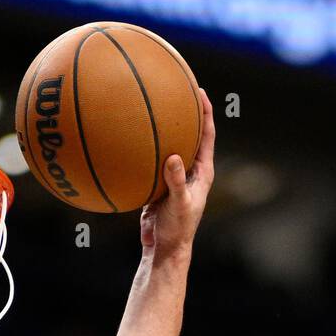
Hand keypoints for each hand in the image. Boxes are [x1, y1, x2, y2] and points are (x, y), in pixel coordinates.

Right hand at [140, 89, 214, 255]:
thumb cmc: (176, 230)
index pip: (207, 135)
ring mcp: (173, 176)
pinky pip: (151, 159)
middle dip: (185, 111)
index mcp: (202, 172)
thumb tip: (173, 157)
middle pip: (189, 134)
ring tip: (152, 104)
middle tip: (178, 87)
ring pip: (170, 145)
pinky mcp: (158, 183)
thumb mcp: (178, 205)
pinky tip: (129, 136)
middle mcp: (189, 170)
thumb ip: (176, 182)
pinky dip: (143, 148)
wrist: (163, 248)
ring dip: (163, 128)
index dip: (205, 112)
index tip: (200, 91)